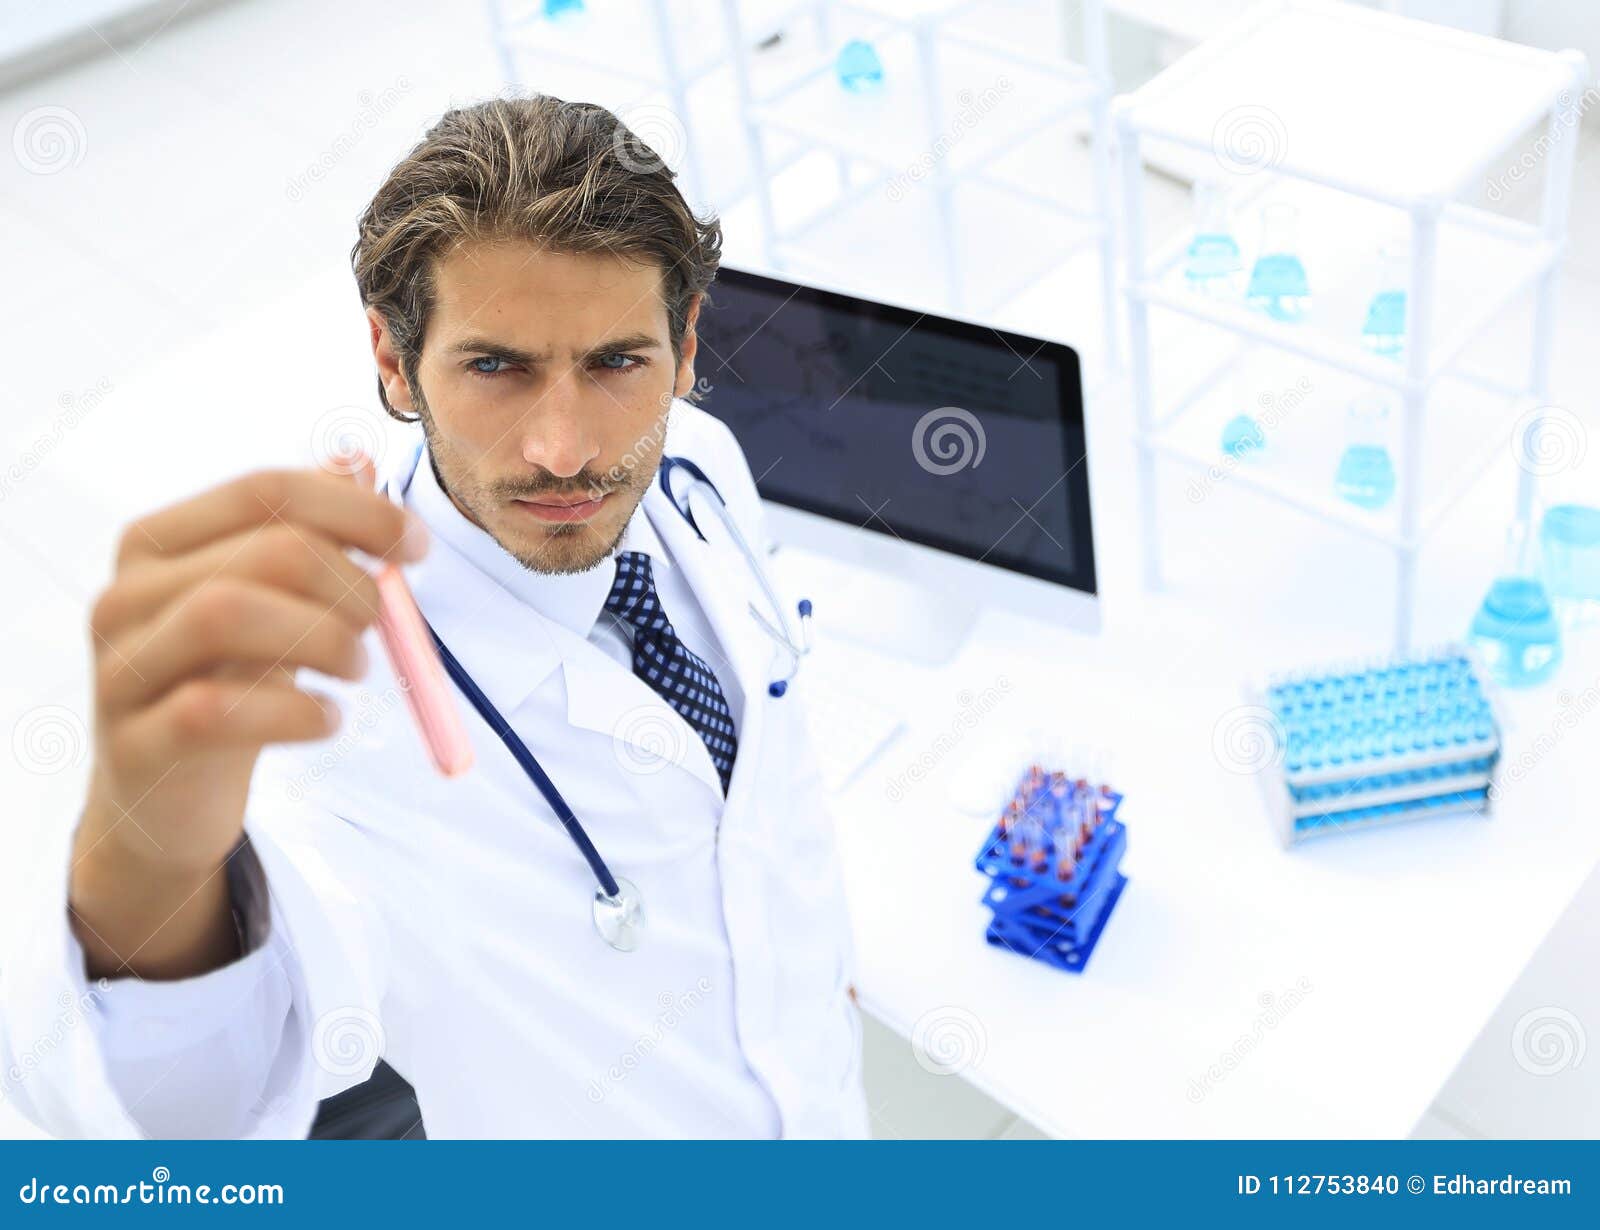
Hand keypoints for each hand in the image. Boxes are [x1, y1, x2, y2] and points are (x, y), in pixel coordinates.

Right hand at [68, 454, 427, 978]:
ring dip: (325, 639)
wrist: (164, 803)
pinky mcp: (136, 743)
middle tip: (381, 623)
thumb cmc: (226, 683)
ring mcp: (121, 669)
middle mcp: (126, 594)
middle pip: (265, 550)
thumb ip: (307, 529)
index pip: (267, 490)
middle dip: (350, 582)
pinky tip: (328, 720)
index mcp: (158, 542)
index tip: (417, 547)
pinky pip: (214, 711)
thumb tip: (358, 458)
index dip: (358, 511)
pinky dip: (295, 712)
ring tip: (356, 668)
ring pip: (226, 614)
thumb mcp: (269, 602)